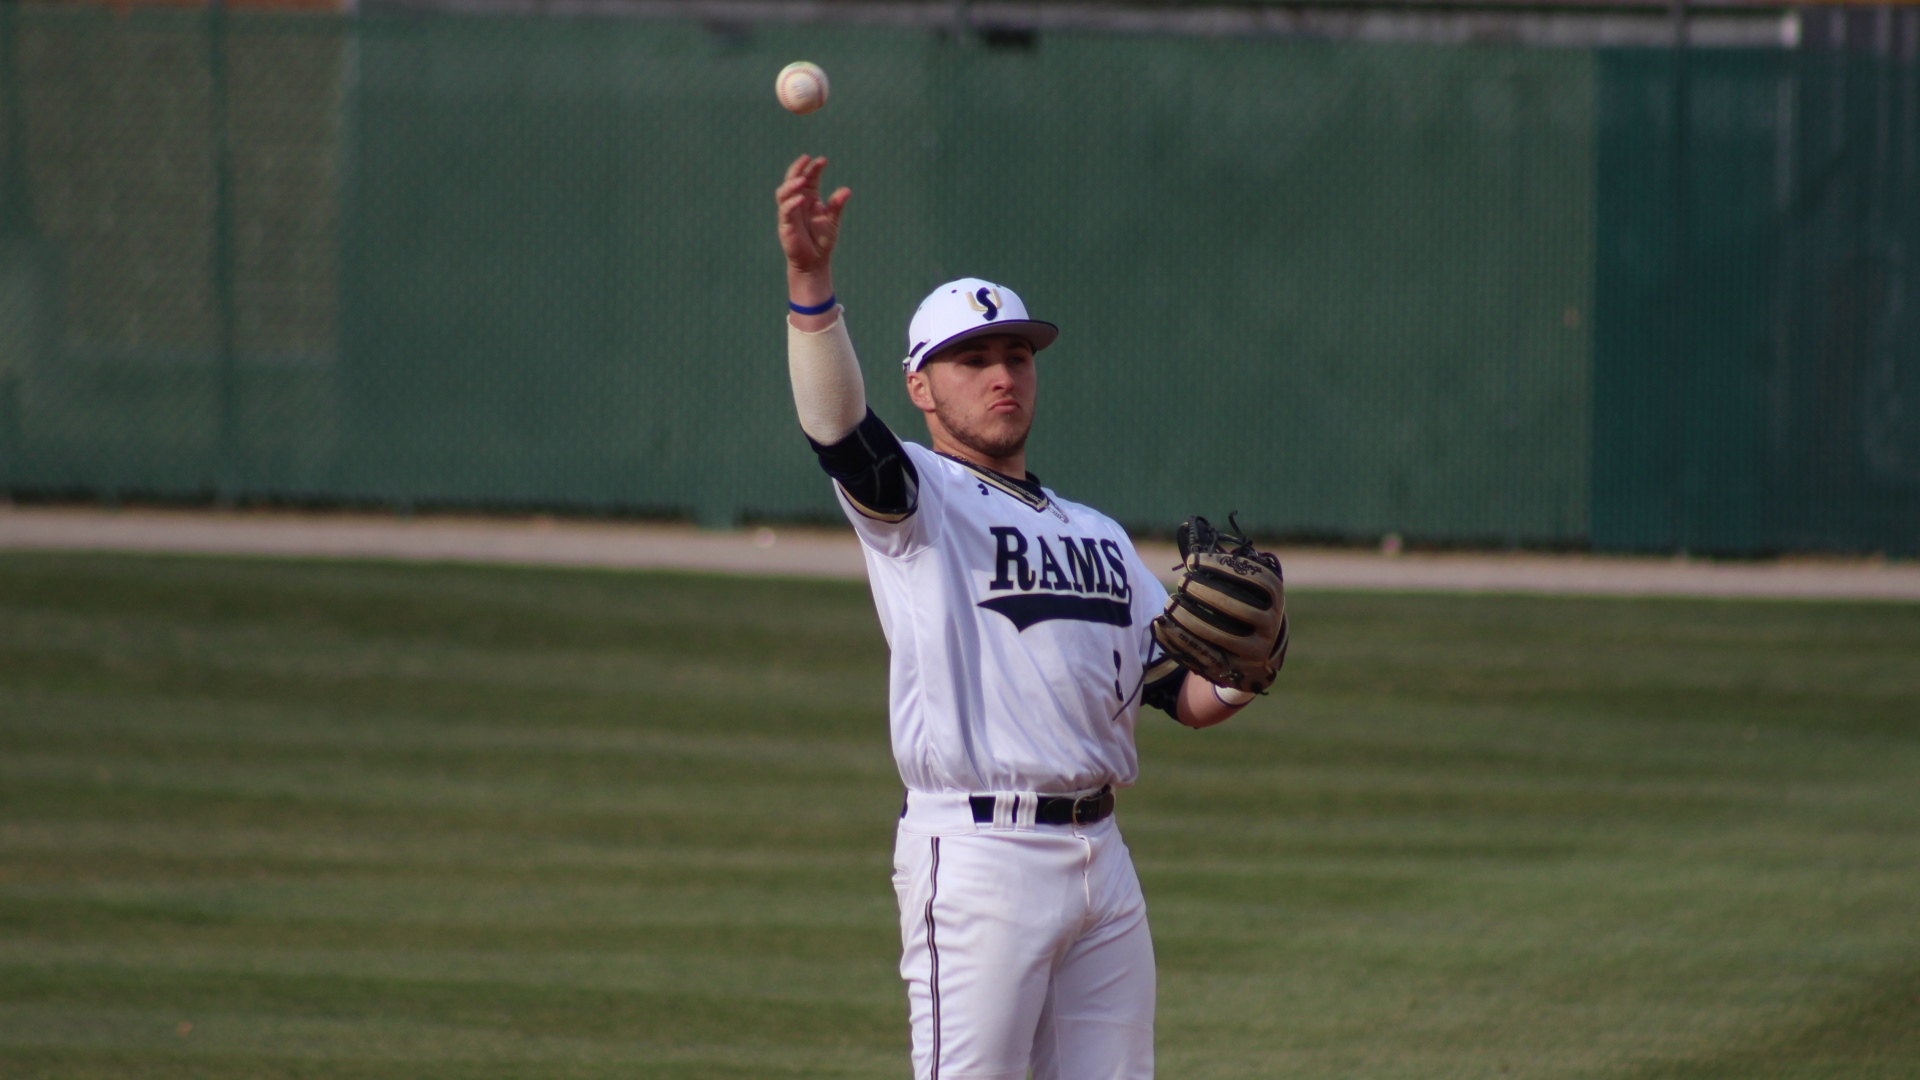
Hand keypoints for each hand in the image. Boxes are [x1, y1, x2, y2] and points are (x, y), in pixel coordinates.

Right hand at [776, 154, 850, 279]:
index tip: (823, 160)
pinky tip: (802, 199)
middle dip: (798, 168)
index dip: (814, 168)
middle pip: (792, 180)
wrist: (814, 263)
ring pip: (784, 193)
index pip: (809, 178)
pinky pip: (785, 211)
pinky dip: (792, 203)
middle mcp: (797, 203)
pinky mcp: (785, 225)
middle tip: (807, 159)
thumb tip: (847, 190)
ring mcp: (789, 213)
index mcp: (809, 199)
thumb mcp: (832, 221)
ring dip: (792, 184)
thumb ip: (837, 206)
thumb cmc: (821, 241)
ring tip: (803, 179)